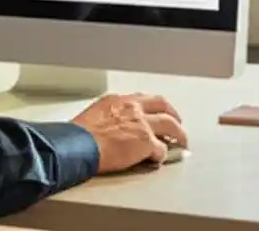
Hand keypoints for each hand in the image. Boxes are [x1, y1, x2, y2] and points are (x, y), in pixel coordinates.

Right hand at [70, 92, 186, 173]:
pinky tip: (159, 160)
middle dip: (172, 113)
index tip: (156, 110)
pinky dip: (162, 155)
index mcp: (118, 101)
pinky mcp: (146, 142)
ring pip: (171, 124)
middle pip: (162, 105)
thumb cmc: (76, 136)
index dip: (152, 106)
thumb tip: (107, 128)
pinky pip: (161, 149)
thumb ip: (106, 118)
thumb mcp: (91, 116)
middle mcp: (133, 108)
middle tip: (176, 122)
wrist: (76, 146)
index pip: (141, 98)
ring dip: (179, 133)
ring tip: (182, 141)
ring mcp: (142, 124)